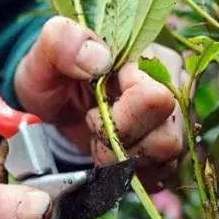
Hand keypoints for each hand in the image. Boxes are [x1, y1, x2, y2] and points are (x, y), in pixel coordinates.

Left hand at [14, 17, 185, 190]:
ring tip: (100, 141)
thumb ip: (63, 43)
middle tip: (93, 127)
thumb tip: (100, 58)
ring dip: (123, 160)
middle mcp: (173, 88)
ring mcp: (174, 121)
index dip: (117, 115)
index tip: (91, 107)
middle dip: (118, 143)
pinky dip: (129, 173)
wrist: (54, 106)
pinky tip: (110, 156)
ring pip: (166, 158)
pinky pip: (161, 175)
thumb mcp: (44, 55)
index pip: (154, 99)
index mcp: (149, 57)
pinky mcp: (168, 150)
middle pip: (166, 137)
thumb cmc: (52, 76)